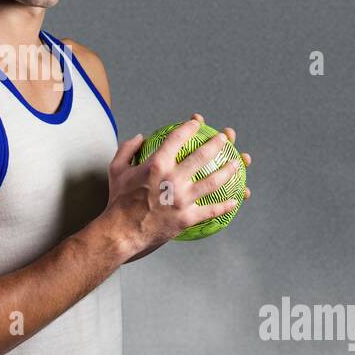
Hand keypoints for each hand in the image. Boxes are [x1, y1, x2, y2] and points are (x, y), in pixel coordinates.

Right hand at [99, 112, 250, 258]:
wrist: (122, 232)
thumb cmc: (119, 200)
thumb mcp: (117, 169)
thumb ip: (128, 149)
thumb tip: (141, 137)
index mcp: (156, 165)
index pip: (177, 139)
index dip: (189, 127)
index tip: (197, 122)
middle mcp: (172, 179)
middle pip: (202, 156)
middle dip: (217, 143)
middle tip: (224, 138)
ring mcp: (182, 199)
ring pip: (213, 182)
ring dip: (228, 170)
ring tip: (238, 163)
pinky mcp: (187, 218)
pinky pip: (211, 211)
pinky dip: (225, 205)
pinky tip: (235, 201)